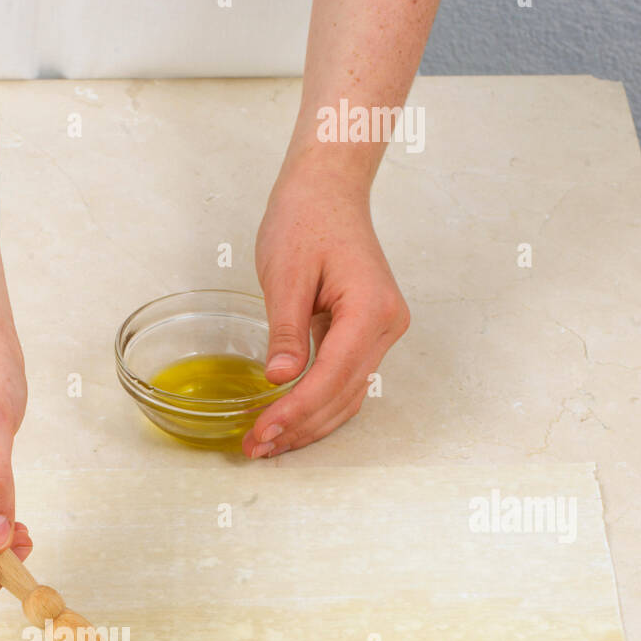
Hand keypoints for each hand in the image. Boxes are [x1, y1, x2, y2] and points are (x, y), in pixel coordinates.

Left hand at [248, 165, 409, 456]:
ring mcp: (381, 333)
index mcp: (369, 309)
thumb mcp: (286, 274)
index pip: (331, 377)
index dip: (295, 411)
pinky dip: (316, 407)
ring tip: (266, 445)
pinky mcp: (367, 336)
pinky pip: (345, 384)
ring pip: (346, 398)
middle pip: (342, 396)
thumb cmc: (306, 220)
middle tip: (255, 449)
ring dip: (307, 426)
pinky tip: (286, 423)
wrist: (327, 191)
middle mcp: (385, 326)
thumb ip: (286, 331)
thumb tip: (281, 379)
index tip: (261, 432)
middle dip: (298, 428)